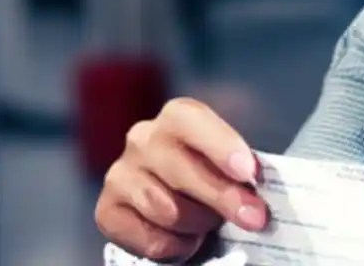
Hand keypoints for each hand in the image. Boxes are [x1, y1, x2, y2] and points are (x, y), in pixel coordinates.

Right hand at [95, 97, 268, 262]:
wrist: (176, 203)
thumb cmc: (211, 176)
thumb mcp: (230, 164)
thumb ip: (239, 171)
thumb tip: (256, 190)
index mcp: (177, 117)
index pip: (192, 121)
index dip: (221, 145)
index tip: (248, 172)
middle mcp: (142, 139)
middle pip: (182, 171)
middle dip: (223, 198)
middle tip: (255, 218)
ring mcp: (120, 174)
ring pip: (167, 209)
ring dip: (198, 224)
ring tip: (208, 225)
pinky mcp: (107, 211)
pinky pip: (150, 238)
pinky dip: (175, 247)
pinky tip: (183, 239)